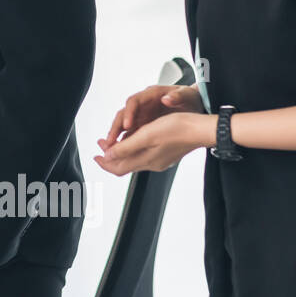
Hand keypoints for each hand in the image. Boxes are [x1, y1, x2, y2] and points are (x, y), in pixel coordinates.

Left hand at [94, 111, 212, 174]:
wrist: (201, 129)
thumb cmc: (176, 129)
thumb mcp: (146, 135)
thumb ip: (126, 147)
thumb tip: (108, 156)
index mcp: (146, 160)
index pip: (118, 167)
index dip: (104, 162)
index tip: (95, 155)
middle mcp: (152, 163)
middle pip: (125, 165)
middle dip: (111, 155)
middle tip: (102, 144)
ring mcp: (160, 160)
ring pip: (134, 159)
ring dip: (121, 151)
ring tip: (114, 141)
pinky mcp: (166, 154)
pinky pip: (144, 155)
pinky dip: (133, 149)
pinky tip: (133, 139)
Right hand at [99, 84, 202, 150]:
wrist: (196, 104)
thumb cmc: (190, 98)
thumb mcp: (186, 95)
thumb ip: (177, 96)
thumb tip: (167, 99)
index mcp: (151, 95)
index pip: (133, 102)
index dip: (129, 113)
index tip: (127, 124)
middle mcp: (143, 105)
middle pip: (123, 114)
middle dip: (115, 127)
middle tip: (110, 140)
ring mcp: (143, 115)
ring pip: (124, 125)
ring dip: (117, 136)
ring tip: (111, 147)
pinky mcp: (145, 125)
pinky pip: (131, 133)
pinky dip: (125, 141)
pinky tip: (122, 151)